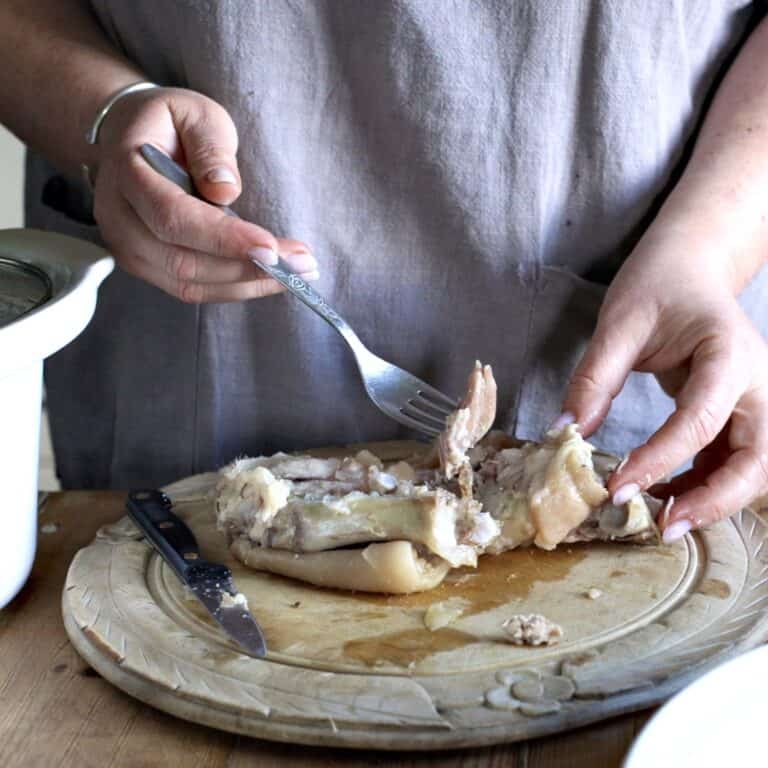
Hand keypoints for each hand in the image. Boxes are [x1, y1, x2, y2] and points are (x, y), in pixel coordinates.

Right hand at [91, 87, 316, 301]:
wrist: (129, 137)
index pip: (172, 217)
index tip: (270, 248)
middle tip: (303, 262)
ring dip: (248, 283)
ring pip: (190, 284)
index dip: (222, 238)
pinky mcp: (147, 267)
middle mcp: (118, 218)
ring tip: (298, 272)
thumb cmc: (168, 123)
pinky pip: (193, 289)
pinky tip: (272, 277)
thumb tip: (225, 190)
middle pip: (182, 261)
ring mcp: (128, 248)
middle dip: (247, 267)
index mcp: (127, 173)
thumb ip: (211, 146)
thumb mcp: (196, 113)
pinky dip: (236, 287)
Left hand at [558, 227, 767, 540]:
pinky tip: (663, 494)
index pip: (701, 420)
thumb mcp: (619, 323)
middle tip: (663, 525)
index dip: (659, 459)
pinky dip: (703, 486)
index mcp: (729, 354)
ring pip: (753, 469)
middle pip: (758, 459)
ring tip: (658, 517)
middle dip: (715, 500)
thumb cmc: (658, 286)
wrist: (691, 269)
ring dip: (712, 500)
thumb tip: (567, 432)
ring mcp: (754, 402)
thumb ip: (595, 378)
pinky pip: (731, 462)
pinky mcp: (739, 415)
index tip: (616, 487)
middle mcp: (758, 384)